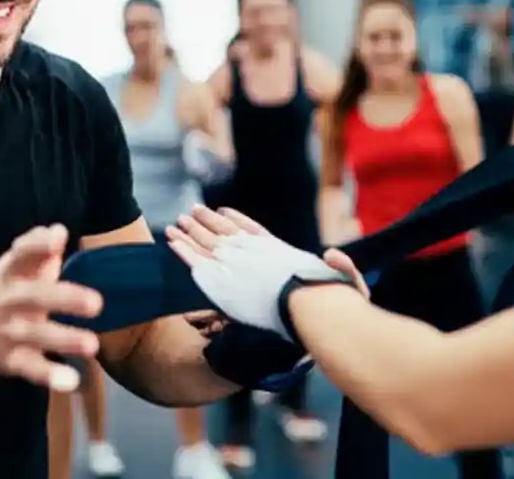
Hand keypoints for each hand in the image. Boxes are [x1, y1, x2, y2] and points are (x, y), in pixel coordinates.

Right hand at [0, 225, 102, 392]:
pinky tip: (71, 381)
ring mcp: (7, 331)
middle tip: (96, 303)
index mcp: (11, 272)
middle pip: (35, 296)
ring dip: (64, 340)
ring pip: (36, 335)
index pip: (22, 253)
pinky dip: (49, 376)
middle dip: (65, 299)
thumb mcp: (16, 264)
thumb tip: (58, 230)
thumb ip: (39, 247)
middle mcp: (7, 300)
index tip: (56, 239)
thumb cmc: (4, 289)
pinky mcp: (9, 360)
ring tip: (92, 345)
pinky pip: (30, 368)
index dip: (37, 244)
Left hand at [166, 206, 356, 342]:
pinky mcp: (221, 279)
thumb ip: (338, 266)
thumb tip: (331, 256)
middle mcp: (254, 251)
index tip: (225, 211)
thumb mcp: (342, 278)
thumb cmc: (329, 297)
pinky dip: (183, 248)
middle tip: (193, 210)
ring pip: (206, 241)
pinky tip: (171, 239)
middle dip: (207, 220)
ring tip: (178, 220)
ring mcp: (237, 262)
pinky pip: (195, 259)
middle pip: (224, 231)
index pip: (252, 231)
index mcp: (277, 250)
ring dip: (190, 229)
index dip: (237, 221)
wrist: (308, 304)